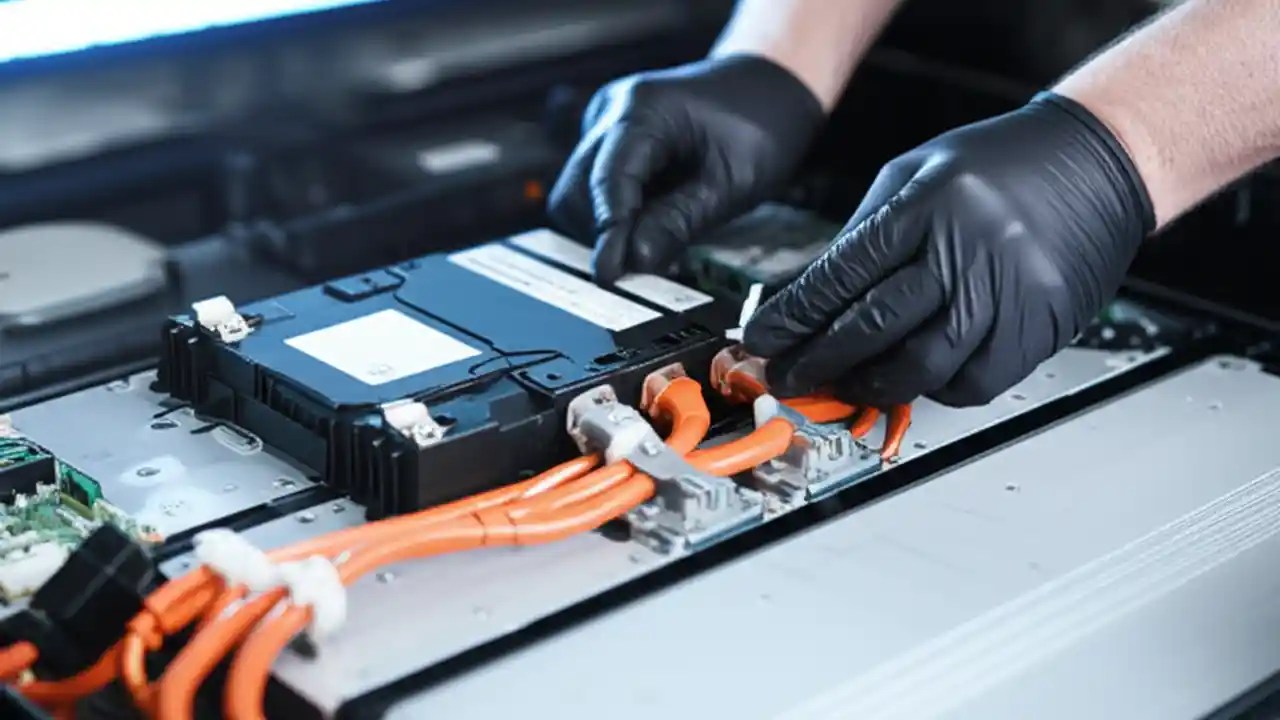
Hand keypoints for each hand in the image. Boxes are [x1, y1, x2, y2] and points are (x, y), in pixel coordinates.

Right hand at [547, 55, 823, 282]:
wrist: (770, 89)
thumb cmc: (761, 129)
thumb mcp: (733, 183)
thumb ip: (680, 221)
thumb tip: (634, 260)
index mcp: (643, 108)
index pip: (608, 179)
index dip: (606, 232)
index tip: (608, 275)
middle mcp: (613, 110)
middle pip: (577, 188)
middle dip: (603, 232)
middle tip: (643, 268)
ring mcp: (607, 123)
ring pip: (578, 193)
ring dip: (608, 227)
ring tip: (658, 241)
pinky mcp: (610, 142)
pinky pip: (594, 188)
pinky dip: (617, 215)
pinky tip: (653, 224)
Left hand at [743, 93, 1153, 406]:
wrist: (1101, 159)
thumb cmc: (1001, 164)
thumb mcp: (917, 173)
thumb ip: (866, 233)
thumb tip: (810, 294)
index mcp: (927, 204)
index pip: (842, 272)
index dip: (795, 314)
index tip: (764, 339)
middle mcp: (967, 248)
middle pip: (875, 325)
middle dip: (819, 360)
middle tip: (788, 378)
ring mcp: (1008, 291)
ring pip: (923, 364)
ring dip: (872, 385)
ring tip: (845, 384)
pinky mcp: (1040, 325)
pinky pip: (975, 382)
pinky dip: (936, 389)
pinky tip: (915, 378)